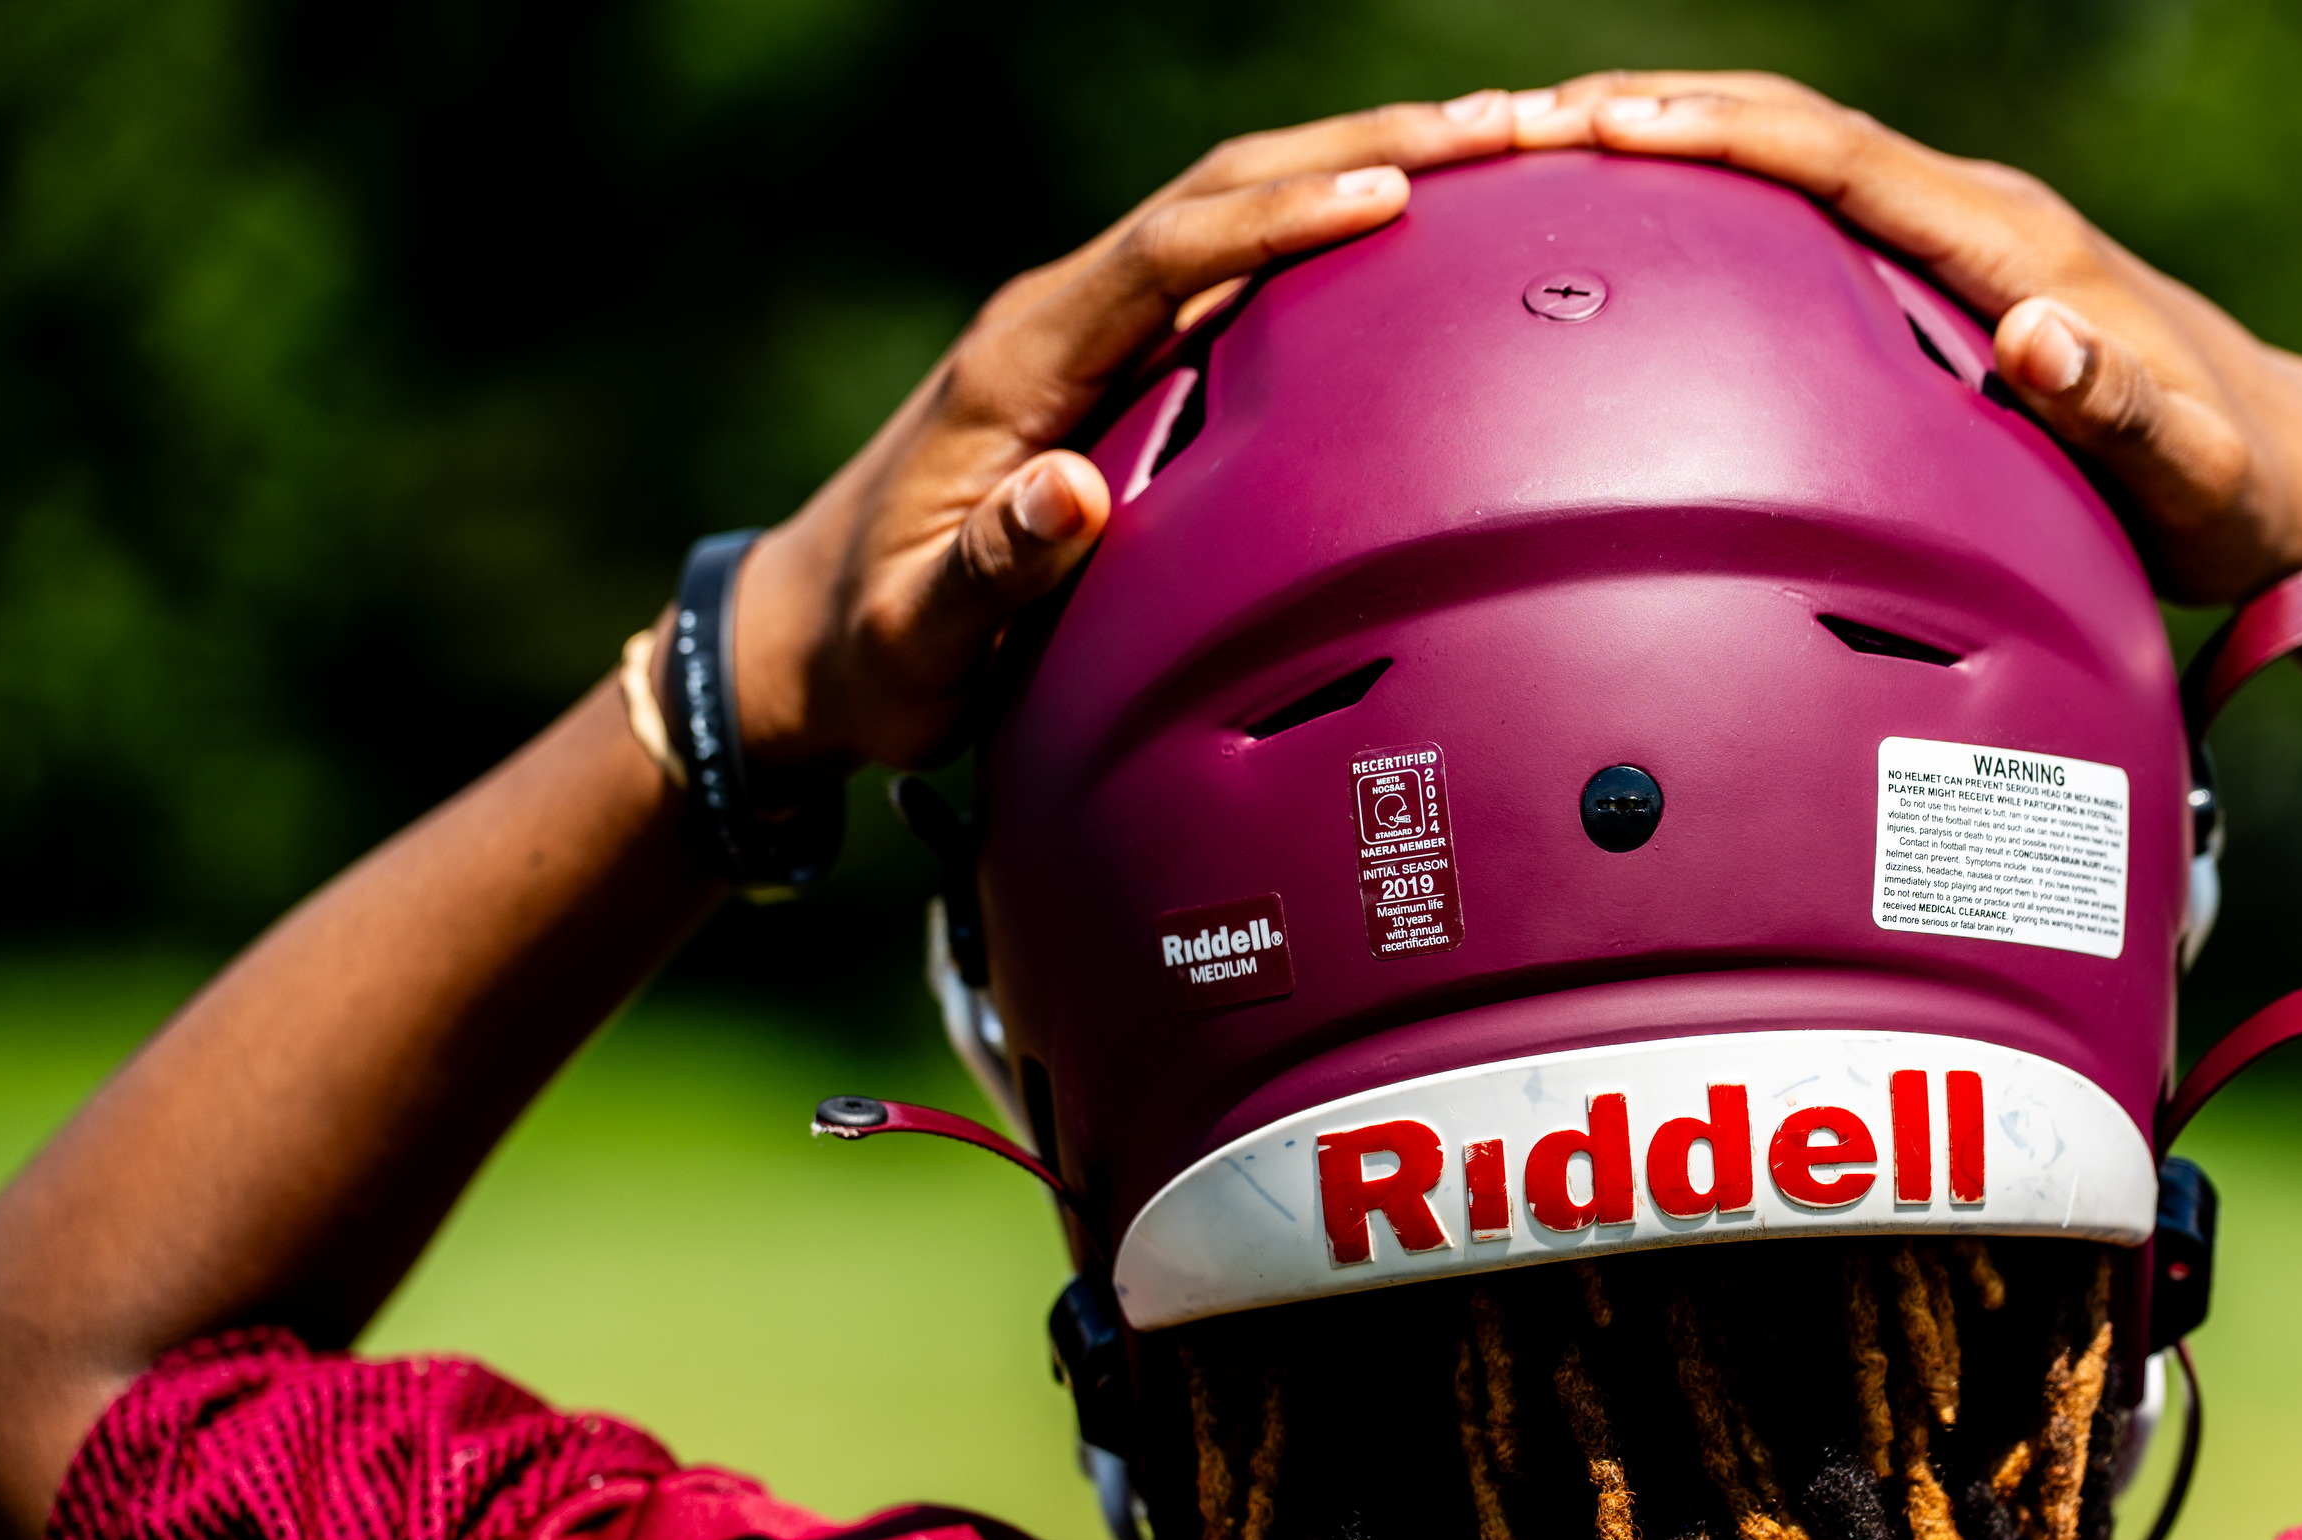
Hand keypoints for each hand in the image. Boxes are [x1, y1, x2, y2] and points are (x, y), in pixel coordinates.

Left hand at [730, 95, 1525, 770]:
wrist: (803, 637)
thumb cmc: (868, 650)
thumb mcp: (917, 638)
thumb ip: (987, 574)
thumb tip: (1065, 496)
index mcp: (1019, 367)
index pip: (1166, 254)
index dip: (1279, 218)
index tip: (1391, 194)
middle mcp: (1059, 323)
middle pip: (1221, 194)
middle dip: (1360, 148)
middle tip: (1498, 127)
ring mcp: (1090, 336)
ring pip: (1237, 216)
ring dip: (1359, 170)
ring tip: (1496, 151)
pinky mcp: (1118, 367)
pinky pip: (1235, 276)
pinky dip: (1328, 239)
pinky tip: (1419, 242)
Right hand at [1505, 73, 2301, 601]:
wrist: (2290, 467)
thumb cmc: (2235, 488)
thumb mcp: (2191, 476)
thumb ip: (2119, 412)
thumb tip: (2040, 337)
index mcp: (2012, 246)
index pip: (1839, 162)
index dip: (1718, 135)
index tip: (1600, 126)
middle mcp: (1977, 218)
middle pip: (1788, 134)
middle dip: (1653, 115)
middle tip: (1512, 127)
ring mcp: (1958, 241)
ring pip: (1789, 164)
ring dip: (1671, 146)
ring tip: (1536, 160)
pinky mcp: (1946, 277)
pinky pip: (1811, 217)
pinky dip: (1718, 202)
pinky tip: (1642, 243)